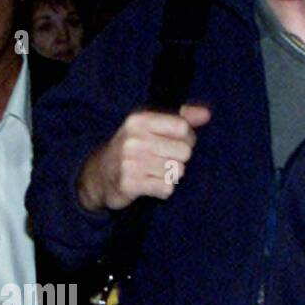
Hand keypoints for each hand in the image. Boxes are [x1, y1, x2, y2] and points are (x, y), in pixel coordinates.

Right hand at [77, 105, 210, 211]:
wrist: (98, 176)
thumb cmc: (133, 149)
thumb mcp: (152, 127)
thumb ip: (181, 118)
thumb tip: (206, 115)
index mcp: (140, 120)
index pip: (182, 128)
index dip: (187, 138)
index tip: (176, 143)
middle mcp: (134, 139)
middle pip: (184, 152)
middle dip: (179, 159)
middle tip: (162, 161)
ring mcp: (130, 162)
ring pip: (177, 171)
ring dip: (170, 176)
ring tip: (154, 173)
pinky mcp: (130, 184)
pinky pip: (166, 188)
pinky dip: (163, 190)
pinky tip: (150, 184)